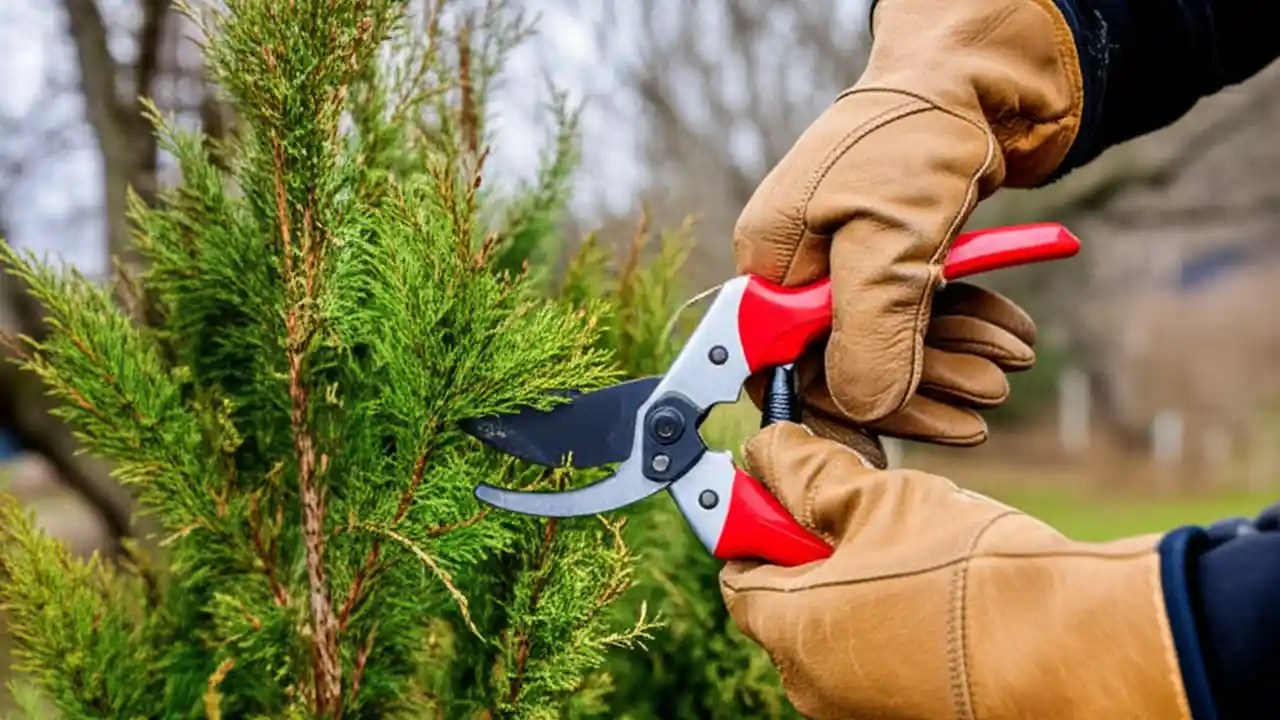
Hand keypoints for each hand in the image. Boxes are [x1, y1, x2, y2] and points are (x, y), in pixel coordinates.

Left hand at [719, 422, 1192, 718]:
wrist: (1081, 651)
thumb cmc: (975, 575)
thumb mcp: (880, 500)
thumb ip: (807, 474)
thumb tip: (769, 451)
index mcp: (789, 631)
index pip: (737, 570)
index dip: (755, 519)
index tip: (786, 485)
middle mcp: (813, 686)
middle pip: (784, 602)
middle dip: (810, 550)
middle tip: (861, 506)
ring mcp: (863, 708)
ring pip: (836, 629)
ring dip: (855, 581)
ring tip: (914, 544)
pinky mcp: (910, 714)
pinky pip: (881, 655)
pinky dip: (892, 617)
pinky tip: (941, 585)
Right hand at [735, 0, 1083, 444]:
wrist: (977, 74)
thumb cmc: (917, 138)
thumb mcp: (891, 243)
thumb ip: (871, 334)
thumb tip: (864, 411)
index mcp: (773, 260)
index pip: (785, 365)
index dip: (840, 404)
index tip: (897, 433)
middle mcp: (800, 264)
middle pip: (846, 358)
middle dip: (922, 379)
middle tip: (989, 392)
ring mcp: (845, 258)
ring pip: (892, 337)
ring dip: (957, 353)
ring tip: (1015, 358)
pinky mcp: (890, 251)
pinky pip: (918, 309)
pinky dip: (966, 321)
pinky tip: (1013, 328)